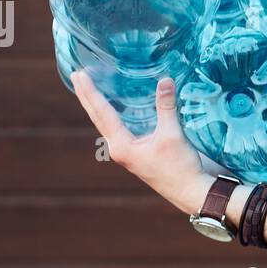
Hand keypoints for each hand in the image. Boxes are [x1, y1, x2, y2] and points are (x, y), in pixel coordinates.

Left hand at [71, 70, 210, 214]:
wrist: (190, 192)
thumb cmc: (180, 167)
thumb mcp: (172, 134)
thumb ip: (166, 107)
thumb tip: (165, 81)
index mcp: (122, 146)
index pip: (102, 113)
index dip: (90, 92)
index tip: (79, 75)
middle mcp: (119, 149)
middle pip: (98, 118)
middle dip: (87, 96)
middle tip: (76, 75)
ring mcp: (127, 153)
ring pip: (106, 124)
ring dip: (97, 106)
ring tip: (89, 89)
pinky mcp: (136, 153)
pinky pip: (118, 129)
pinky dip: (112, 115)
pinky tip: (114, 109)